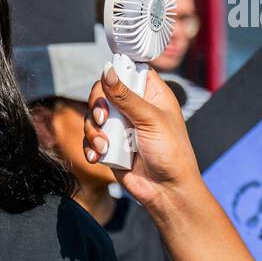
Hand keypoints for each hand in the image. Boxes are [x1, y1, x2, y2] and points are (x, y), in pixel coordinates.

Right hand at [83, 65, 201, 212]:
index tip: (108, 81)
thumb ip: (126, 96)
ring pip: (93, 115)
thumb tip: (107, 71)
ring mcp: (121, 126)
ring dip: (93, 130)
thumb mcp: (150, 120)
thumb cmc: (171, 153)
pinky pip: (91, 138)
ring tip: (105, 146)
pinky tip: (98, 157)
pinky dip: (90, 146)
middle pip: (103, 90)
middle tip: (102, 118)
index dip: (116, 71)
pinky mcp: (111, 145)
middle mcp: (135, 107)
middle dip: (97, 104)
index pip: (129, 69)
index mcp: (152, 94)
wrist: (166, 191)